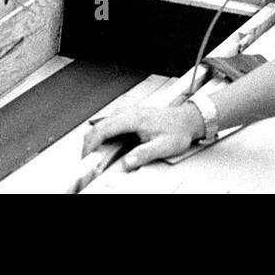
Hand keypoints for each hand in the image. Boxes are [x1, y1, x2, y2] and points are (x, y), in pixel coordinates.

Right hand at [81, 103, 204, 170]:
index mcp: (134, 118)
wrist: (187, 119)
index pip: (103, 129)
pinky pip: (108, 122)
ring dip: (94, 138)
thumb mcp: (163, 147)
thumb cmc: (177, 130)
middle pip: (98, 125)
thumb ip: (143, 154)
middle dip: (88, 143)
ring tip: (94, 155)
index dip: (91, 144)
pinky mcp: (129, 115)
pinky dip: (101, 134)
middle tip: (86, 160)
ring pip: (102, 123)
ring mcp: (128, 112)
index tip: (86, 157)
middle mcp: (128, 112)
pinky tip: (104, 145)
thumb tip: (127, 163)